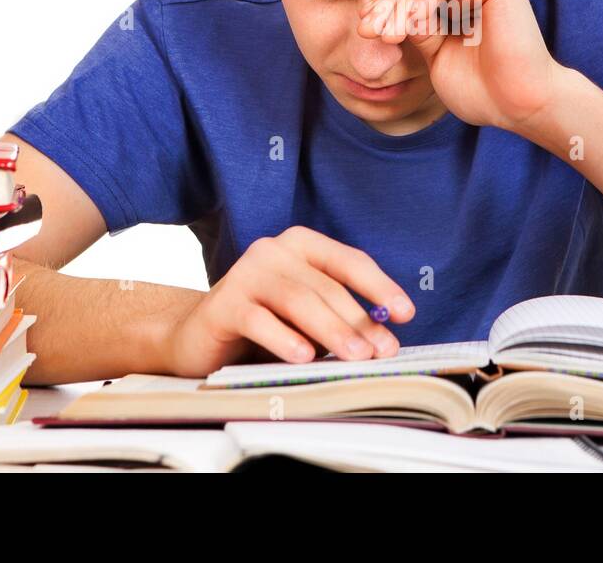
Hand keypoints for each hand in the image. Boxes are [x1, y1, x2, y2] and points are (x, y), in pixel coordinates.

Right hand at [161, 225, 413, 376]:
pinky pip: (259, 320)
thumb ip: (336, 317)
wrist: (196, 338)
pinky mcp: (223, 303)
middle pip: (327, 285)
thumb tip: (382, 340)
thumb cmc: (263, 326)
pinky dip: (284, 339)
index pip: (350, 261)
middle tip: (383, 351)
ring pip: (298, 300)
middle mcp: (274, 251)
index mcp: (301, 245)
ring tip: (356, 356)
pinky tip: (304, 357)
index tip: (406, 314)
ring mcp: (246, 274)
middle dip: (359, 320)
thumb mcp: (305, 317)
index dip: (380, 286)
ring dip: (331, 330)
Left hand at [356, 0, 560, 131]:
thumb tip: (386, 14)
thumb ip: (418, 32)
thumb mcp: (436, 58)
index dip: (387, 9)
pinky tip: (417, 21)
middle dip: (390, 7)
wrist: (518, 106)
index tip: (364, 29)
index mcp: (462, 8)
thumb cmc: (483, 91)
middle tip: (370, 31)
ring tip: (395, 35)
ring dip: (405, 4)